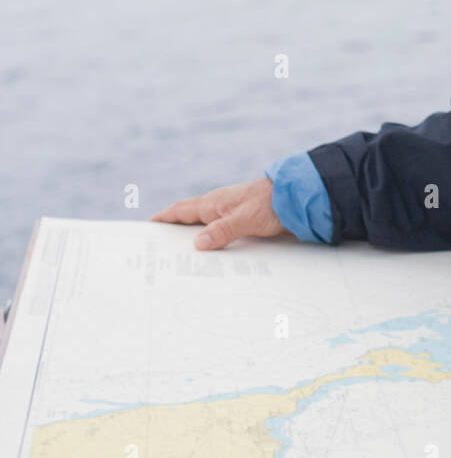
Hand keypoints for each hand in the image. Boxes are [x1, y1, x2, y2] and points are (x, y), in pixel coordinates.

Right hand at [150, 178, 289, 249]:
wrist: (298, 198)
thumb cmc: (272, 203)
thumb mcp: (246, 219)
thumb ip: (222, 231)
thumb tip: (197, 244)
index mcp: (214, 203)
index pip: (180, 210)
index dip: (163, 218)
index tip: (146, 226)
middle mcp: (219, 207)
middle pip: (188, 219)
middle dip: (172, 231)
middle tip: (157, 248)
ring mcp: (230, 214)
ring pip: (204, 228)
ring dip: (192, 240)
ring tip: (180, 259)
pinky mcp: (242, 222)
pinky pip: (219, 233)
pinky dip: (210, 243)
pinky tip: (211, 257)